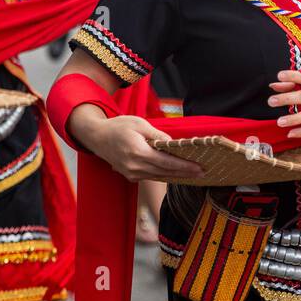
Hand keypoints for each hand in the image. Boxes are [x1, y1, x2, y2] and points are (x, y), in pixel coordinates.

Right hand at [81, 114, 204, 181]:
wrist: (97, 137)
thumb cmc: (119, 126)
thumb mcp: (139, 124)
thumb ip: (157, 135)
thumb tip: (173, 144)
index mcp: (138, 152)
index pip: (167, 162)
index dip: (184, 166)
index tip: (200, 168)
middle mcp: (134, 166)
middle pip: (165, 172)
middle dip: (185, 173)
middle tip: (203, 173)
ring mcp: (131, 173)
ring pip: (159, 177)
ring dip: (177, 176)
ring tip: (194, 174)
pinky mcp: (130, 176)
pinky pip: (151, 176)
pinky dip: (165, 175)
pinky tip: (177, 174)